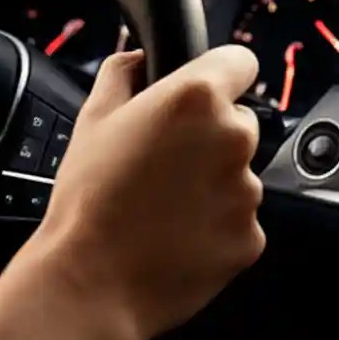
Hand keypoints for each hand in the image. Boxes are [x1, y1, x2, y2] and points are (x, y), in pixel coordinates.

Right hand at [29, 45, 263, 339]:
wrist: (91, 281)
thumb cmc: (88, 200)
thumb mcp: (93, 118)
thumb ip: (123, 72)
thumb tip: (139, 59)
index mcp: (195, 99)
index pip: (239, 63)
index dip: (219, 76)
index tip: (203, 94)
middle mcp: (232, 139)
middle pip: (239, 122)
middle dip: (210, 138)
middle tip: (164, 164)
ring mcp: (247, 192)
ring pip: (239, 175)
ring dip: (212, 185)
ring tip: (162, 206)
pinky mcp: (251, 238)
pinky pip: (238, 221)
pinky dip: (215, 227)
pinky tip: (175, 235)